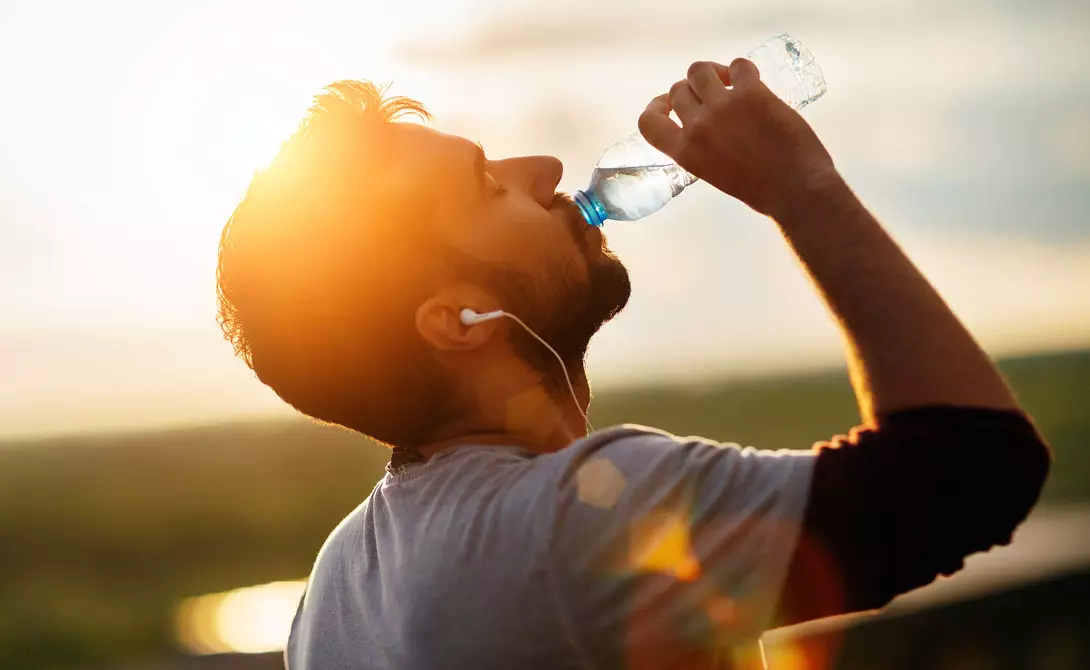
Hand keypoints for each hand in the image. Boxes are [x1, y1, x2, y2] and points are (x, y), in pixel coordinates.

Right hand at [639, 58, 838, 216]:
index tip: (667, 103)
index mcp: (685, 152)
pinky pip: (738, 65)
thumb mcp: (713, 172)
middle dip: (693, 89)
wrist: (796, 188)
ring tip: (728, 81)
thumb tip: (704, 124)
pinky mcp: (751, 92)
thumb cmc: (760, 190)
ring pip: (700, 70)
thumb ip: (701, 147)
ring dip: (712, 72)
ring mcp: (723, 106)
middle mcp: (697, 126)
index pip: (649, 121)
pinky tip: (751, 81)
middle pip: (678, 89)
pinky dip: (742, 70)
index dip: (656, 106)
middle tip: (712, 94)